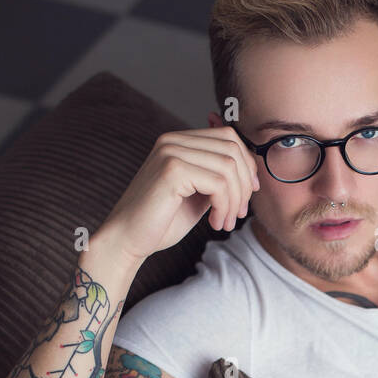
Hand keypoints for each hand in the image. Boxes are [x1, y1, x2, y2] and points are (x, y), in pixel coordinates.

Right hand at [97, 125, 259, 264]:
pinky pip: (218, 183)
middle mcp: (173, 140)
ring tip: (225, 223)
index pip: (228, 137)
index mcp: (178, 142)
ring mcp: (171, 152)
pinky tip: (214, 224)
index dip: (247, 165)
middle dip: (244, 185)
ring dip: (234, 200)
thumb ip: (217, 177)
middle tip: (238, 215)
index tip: (249, 194)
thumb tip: (249, 167)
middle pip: (232, 148)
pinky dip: (224, 207)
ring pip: (228, 167)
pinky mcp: (172, 170)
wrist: (127, 240)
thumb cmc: (161, 222)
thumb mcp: (197, 194)